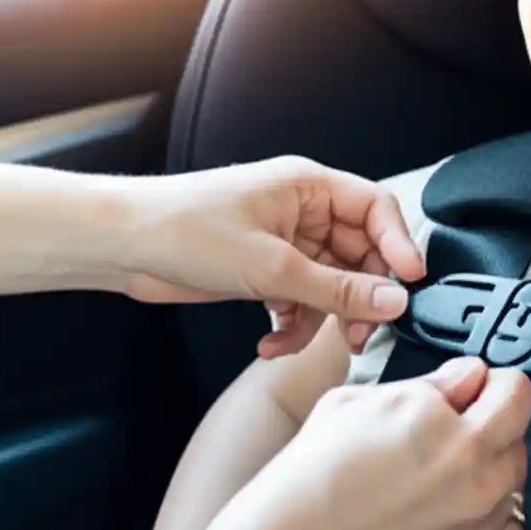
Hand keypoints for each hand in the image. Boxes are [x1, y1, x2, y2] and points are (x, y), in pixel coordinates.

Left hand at [114, 157, 425, 356]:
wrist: (121, 246)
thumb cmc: (183, 229)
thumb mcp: (272, 266)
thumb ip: (338, 289)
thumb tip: (392, 301)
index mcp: (309, 186)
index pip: (377, 209)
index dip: (398, 246)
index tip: (409, 283)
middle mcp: (301, 211)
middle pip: (358, 254)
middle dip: (360, 295)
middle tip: (361, 329)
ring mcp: (283, 243)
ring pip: (330, 284)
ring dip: (325, 317)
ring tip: (310, 341)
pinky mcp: (263, 272)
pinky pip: (300, 300)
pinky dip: (292, 325)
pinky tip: (272, 343)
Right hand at [196, 358, 530, 529]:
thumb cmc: (309, 479)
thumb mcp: (357, 404)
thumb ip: (427, 386)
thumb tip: (466, 377)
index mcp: (446, 426)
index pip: (516, 389)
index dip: (492, 385)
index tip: (474, 392)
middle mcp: (473, 476)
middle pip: (519, 435)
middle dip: (490, 427)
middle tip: (447, 434)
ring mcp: (478, 526)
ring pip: (514, 482)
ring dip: (487, 472)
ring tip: (434, 479)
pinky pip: (507, 529)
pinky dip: (486, 518)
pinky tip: (443, 512)